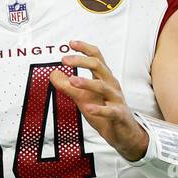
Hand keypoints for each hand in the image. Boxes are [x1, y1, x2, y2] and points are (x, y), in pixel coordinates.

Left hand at [49, 39, 147, 161]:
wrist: (123, 133)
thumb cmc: (104, 112)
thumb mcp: (83, 98)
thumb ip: (68, 87)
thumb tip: (53, 73)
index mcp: (104, 78)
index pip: (96, 57)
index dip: (84, 48)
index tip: (70, 43)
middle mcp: (111, 85)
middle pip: (99, 66)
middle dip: (81, 61)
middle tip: (64, 60)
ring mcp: (116, 100)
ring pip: (103, 87)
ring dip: (87, 83)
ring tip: (72, 81)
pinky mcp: (119, 115)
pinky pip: (110, 111)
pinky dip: (100, 109)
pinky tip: (89, 109)